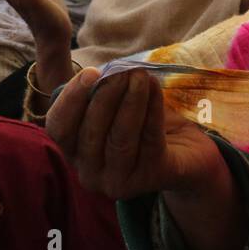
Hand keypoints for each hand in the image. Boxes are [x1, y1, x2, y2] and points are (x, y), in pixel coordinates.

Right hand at [47, 67, 225, 200]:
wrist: (188, 151)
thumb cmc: (145, 124)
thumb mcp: (118, 105)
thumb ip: (102, 90)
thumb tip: (105, 68)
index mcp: (75, 152)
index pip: (59, 129)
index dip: (71, 100)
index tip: (91, 72)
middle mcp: (90, 173)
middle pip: (90, 132)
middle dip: (106, 96)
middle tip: (123, 70)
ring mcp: (118, 180)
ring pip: (120, 138)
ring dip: (130, 102)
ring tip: (141, 75)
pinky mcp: (150, 177)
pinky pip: (149, 139)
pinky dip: (152, 110)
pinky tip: (156, 88)